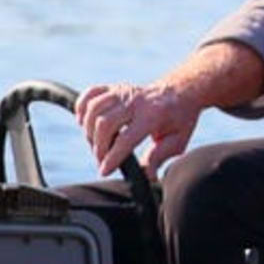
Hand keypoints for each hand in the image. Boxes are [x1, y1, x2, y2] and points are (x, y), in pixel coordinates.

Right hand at [77, 77, 215, 174]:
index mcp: (153, 114)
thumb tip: (147, 175)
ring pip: (94, 108)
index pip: (126, 138)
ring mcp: (122, 91)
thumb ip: (160, 157)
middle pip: (104, 123)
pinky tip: (84, 122)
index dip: (112, 157)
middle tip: (101, 160)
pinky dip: (82, 107)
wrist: (181, 90)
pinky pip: (90, 93)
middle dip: (98, 147)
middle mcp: (135, 101)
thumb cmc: (180, 118)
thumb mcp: (178, 141)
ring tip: (95, 143)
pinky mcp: (114, 87)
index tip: (104, 170)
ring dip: (89, 129)